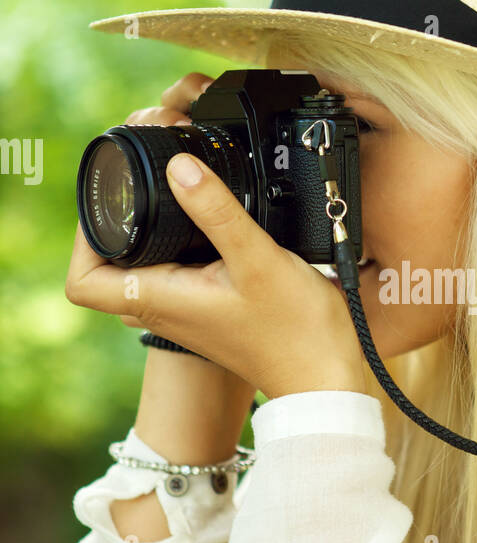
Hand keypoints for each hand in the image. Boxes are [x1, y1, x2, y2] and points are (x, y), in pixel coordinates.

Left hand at [66, 112, 367, 399]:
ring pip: (139, 269)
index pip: (82, 281)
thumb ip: (215, 210)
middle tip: (144, 182)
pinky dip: (176, 244)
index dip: (83, 237)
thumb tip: (179, 166)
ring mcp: (184, 313)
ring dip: (146, 231)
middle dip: (115, 219)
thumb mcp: (256, 258)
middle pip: (108, 267)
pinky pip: (171, 273)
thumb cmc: (295, 329)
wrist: (327, 376)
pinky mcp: (207, 310)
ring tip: (174, 193)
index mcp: (159, 300)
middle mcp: (162, 310)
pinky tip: (208, 222)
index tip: (112, 200)